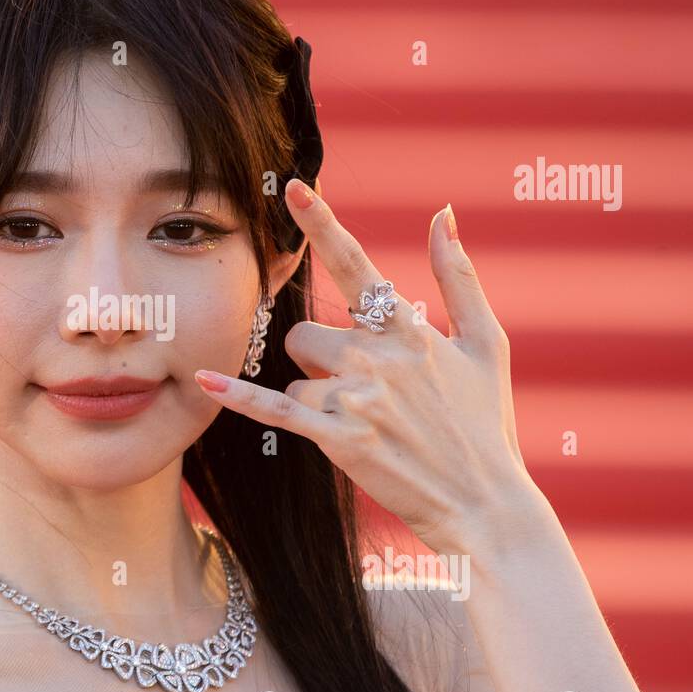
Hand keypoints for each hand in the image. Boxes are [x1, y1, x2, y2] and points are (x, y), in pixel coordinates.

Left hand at [193, 177, 542, 556]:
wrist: (484, 503)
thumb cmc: (487, 425)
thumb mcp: (488, 344)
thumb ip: (459, 276)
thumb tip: (443, 215)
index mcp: (410, 331)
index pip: (358, 266)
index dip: (323, 225)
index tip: (294, 188)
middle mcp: (377, 358)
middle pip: (303, 333)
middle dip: (317, 357)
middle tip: (359, 389)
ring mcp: (355, 399)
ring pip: (294, 374)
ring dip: (313, 394)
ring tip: (360, 422)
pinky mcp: (337, 438)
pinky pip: (274, 409)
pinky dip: (237, 397)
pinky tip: (204, 382)